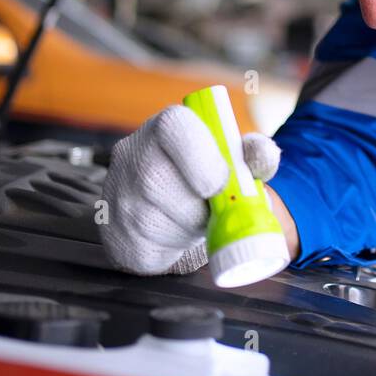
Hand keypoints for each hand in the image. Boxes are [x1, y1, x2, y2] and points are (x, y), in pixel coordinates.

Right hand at [99, 105, 280, 275]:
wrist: (174, 209)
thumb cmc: (207, 177)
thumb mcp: (234, 159)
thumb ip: (253, 155)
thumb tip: (262, 157)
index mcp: (165, 126)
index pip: (173, 126)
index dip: (200, 157)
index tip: (220, 183)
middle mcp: (131, 153)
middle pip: (157, 180)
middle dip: (196, 205)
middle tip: (212, 211)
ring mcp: (115, 193)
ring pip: (152, 220)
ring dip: (187, 229)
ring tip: (195, 221)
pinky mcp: (113, 233)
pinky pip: (147, 250)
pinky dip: (172, 250)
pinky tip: (176, 236)